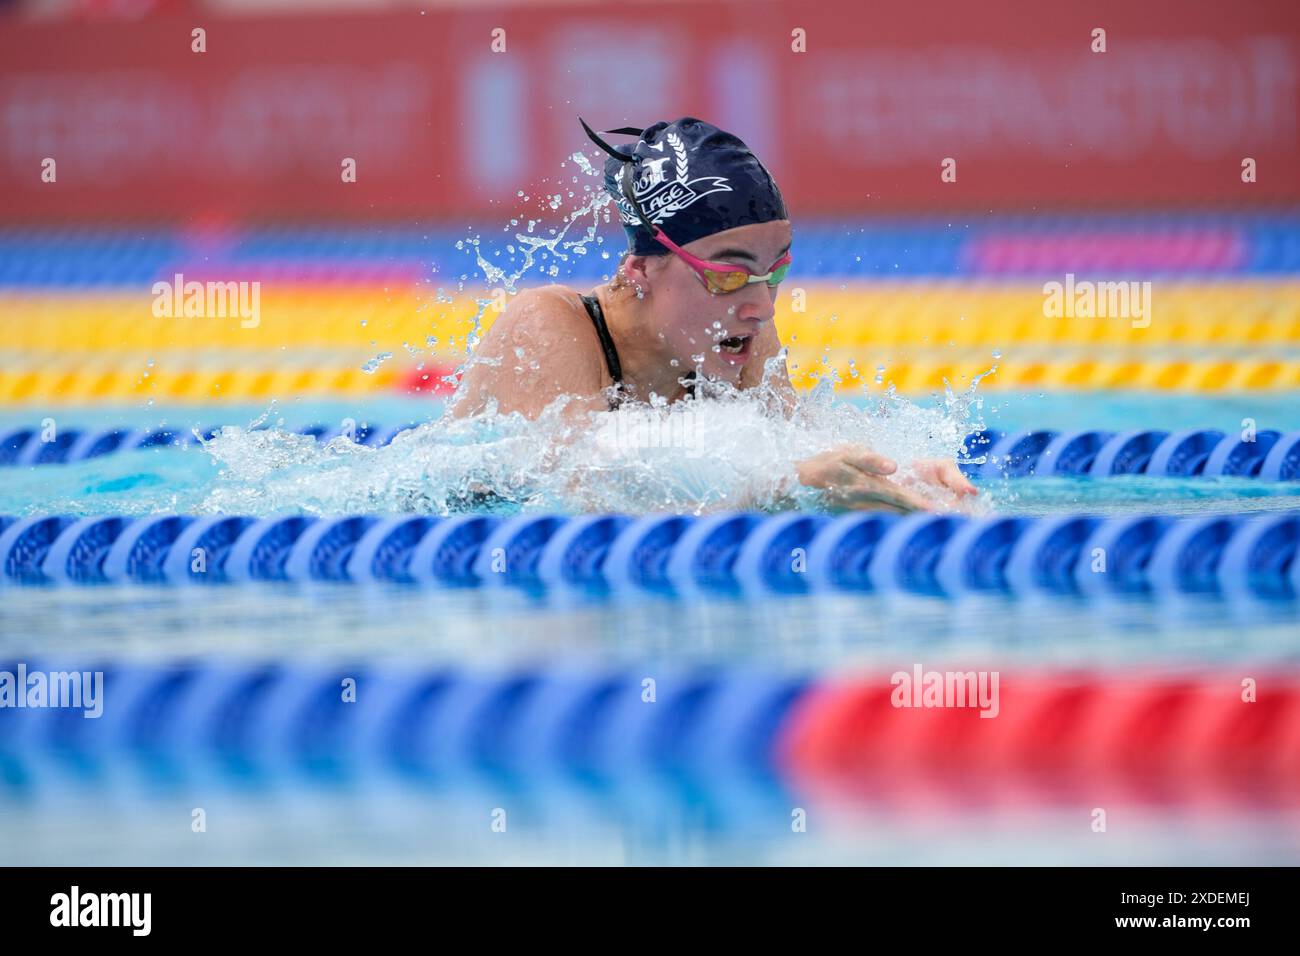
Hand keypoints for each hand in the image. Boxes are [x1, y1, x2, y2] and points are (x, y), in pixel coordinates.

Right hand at [795, 444, 976, 512]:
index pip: (896, 494)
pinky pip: (879, 522)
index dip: (916, 502)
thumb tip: (894, 467)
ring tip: (932, 524)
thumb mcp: (848, 451)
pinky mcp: (855, 520)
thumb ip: (871, 459)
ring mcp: (857, 514)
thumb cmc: (829, 461)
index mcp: (863, 484)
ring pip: (889, 519)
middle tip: (943, 520)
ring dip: (910, 521)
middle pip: (896, 511)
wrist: (802, 481)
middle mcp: (861, 503)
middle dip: (919, 515)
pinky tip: (909, 525)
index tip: (934, 509)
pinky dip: (895, 523)